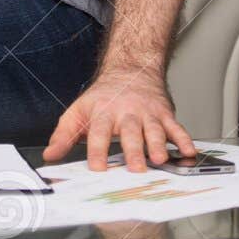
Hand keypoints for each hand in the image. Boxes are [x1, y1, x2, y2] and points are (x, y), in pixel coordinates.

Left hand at [42, 67, 194, 172]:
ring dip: (158, 144)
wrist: (131, 70)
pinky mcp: (164, 114)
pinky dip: (184, 139)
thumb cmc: (104, 97)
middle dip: (133, 150)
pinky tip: (188, 151)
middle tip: (136, 168)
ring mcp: (147, 113)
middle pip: (130, 132)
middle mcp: (126, 112)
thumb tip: (50, 155)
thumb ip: (64, 135)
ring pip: (153, 129)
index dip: (97, 150)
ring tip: (160, 159)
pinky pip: (176, 127)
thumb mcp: (78, 112)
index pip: (98, 132)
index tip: (97, 168)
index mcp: (103, 113)